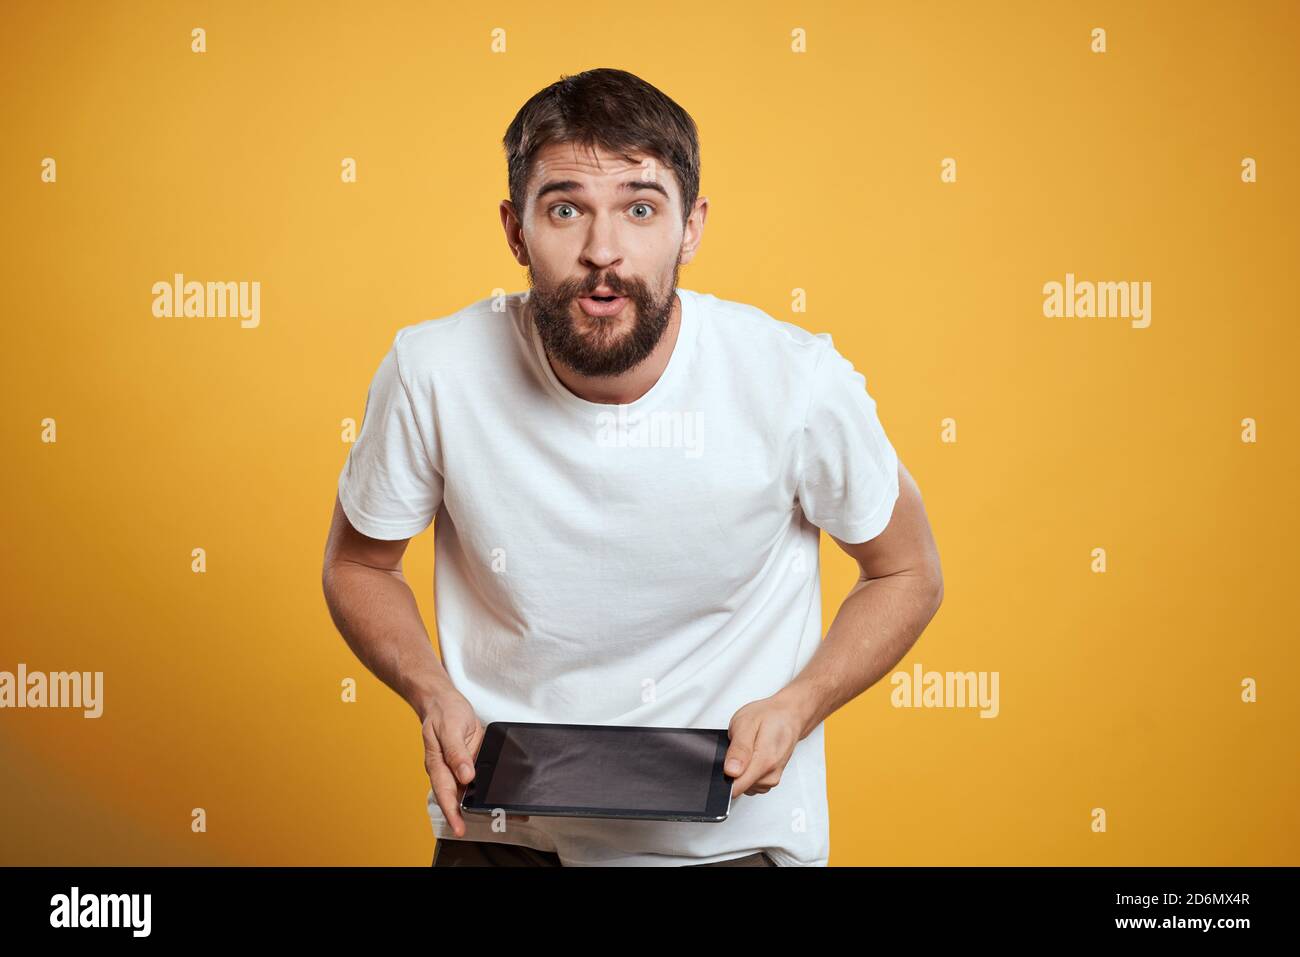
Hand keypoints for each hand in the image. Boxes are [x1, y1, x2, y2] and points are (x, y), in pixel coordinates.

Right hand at [421, 691, 528, 835]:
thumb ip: (456, 752)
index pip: (444, 794)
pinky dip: (493, 787)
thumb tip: (465, 776)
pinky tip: (506, 793)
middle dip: (474, 814)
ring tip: (508, 814)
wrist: (444, 700)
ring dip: (487, 802)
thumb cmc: (443, 713)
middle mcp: (448, 771)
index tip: (460, 828)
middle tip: (495, 822)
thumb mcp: (449, 728)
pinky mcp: (473, 762)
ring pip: (473, 791)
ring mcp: (461, 768)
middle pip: (460, 798)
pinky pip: (482, 778)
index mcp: (437, 765)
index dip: (452, 813)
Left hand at [723, 693, 805, 797]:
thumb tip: (730, 771)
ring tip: (747, 749)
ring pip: (744, 785)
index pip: (737, 788)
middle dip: (731, 769)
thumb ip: (738, 749)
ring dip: (740, 769)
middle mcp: (771, 775)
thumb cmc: (770, 716)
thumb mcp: (746, 723)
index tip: (724, 763)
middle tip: (737, 748)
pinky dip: (747, 771)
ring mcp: (772, 779)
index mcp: (764, 761)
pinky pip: (751, 783)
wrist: (789, 716)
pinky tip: (751, 755)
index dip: (724, 777)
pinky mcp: (771, 780)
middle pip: (739, 787)